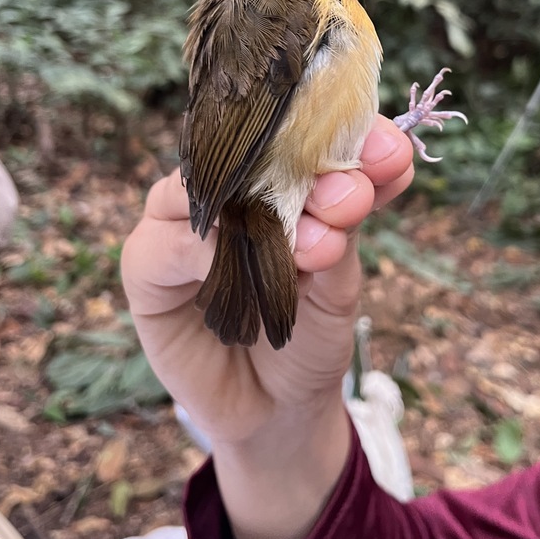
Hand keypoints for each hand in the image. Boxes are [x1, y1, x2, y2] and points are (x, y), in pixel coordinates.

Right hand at [121, 114, 413, 444]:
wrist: (277, 410)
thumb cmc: (308, 332)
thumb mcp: (340, 282)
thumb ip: (344, 231)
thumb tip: (351, 187)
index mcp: (279, 172)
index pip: (306, 128)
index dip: (348, 130)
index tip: (393, 152)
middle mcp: (227, 184)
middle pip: (255, 149)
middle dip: (311, 167)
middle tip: (355, 197)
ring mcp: (183, 218)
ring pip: (207, 185)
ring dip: (261, 209)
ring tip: (314, 245)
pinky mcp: (147, 263)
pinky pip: (167, 242)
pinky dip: (206, 250)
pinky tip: (241, 263)